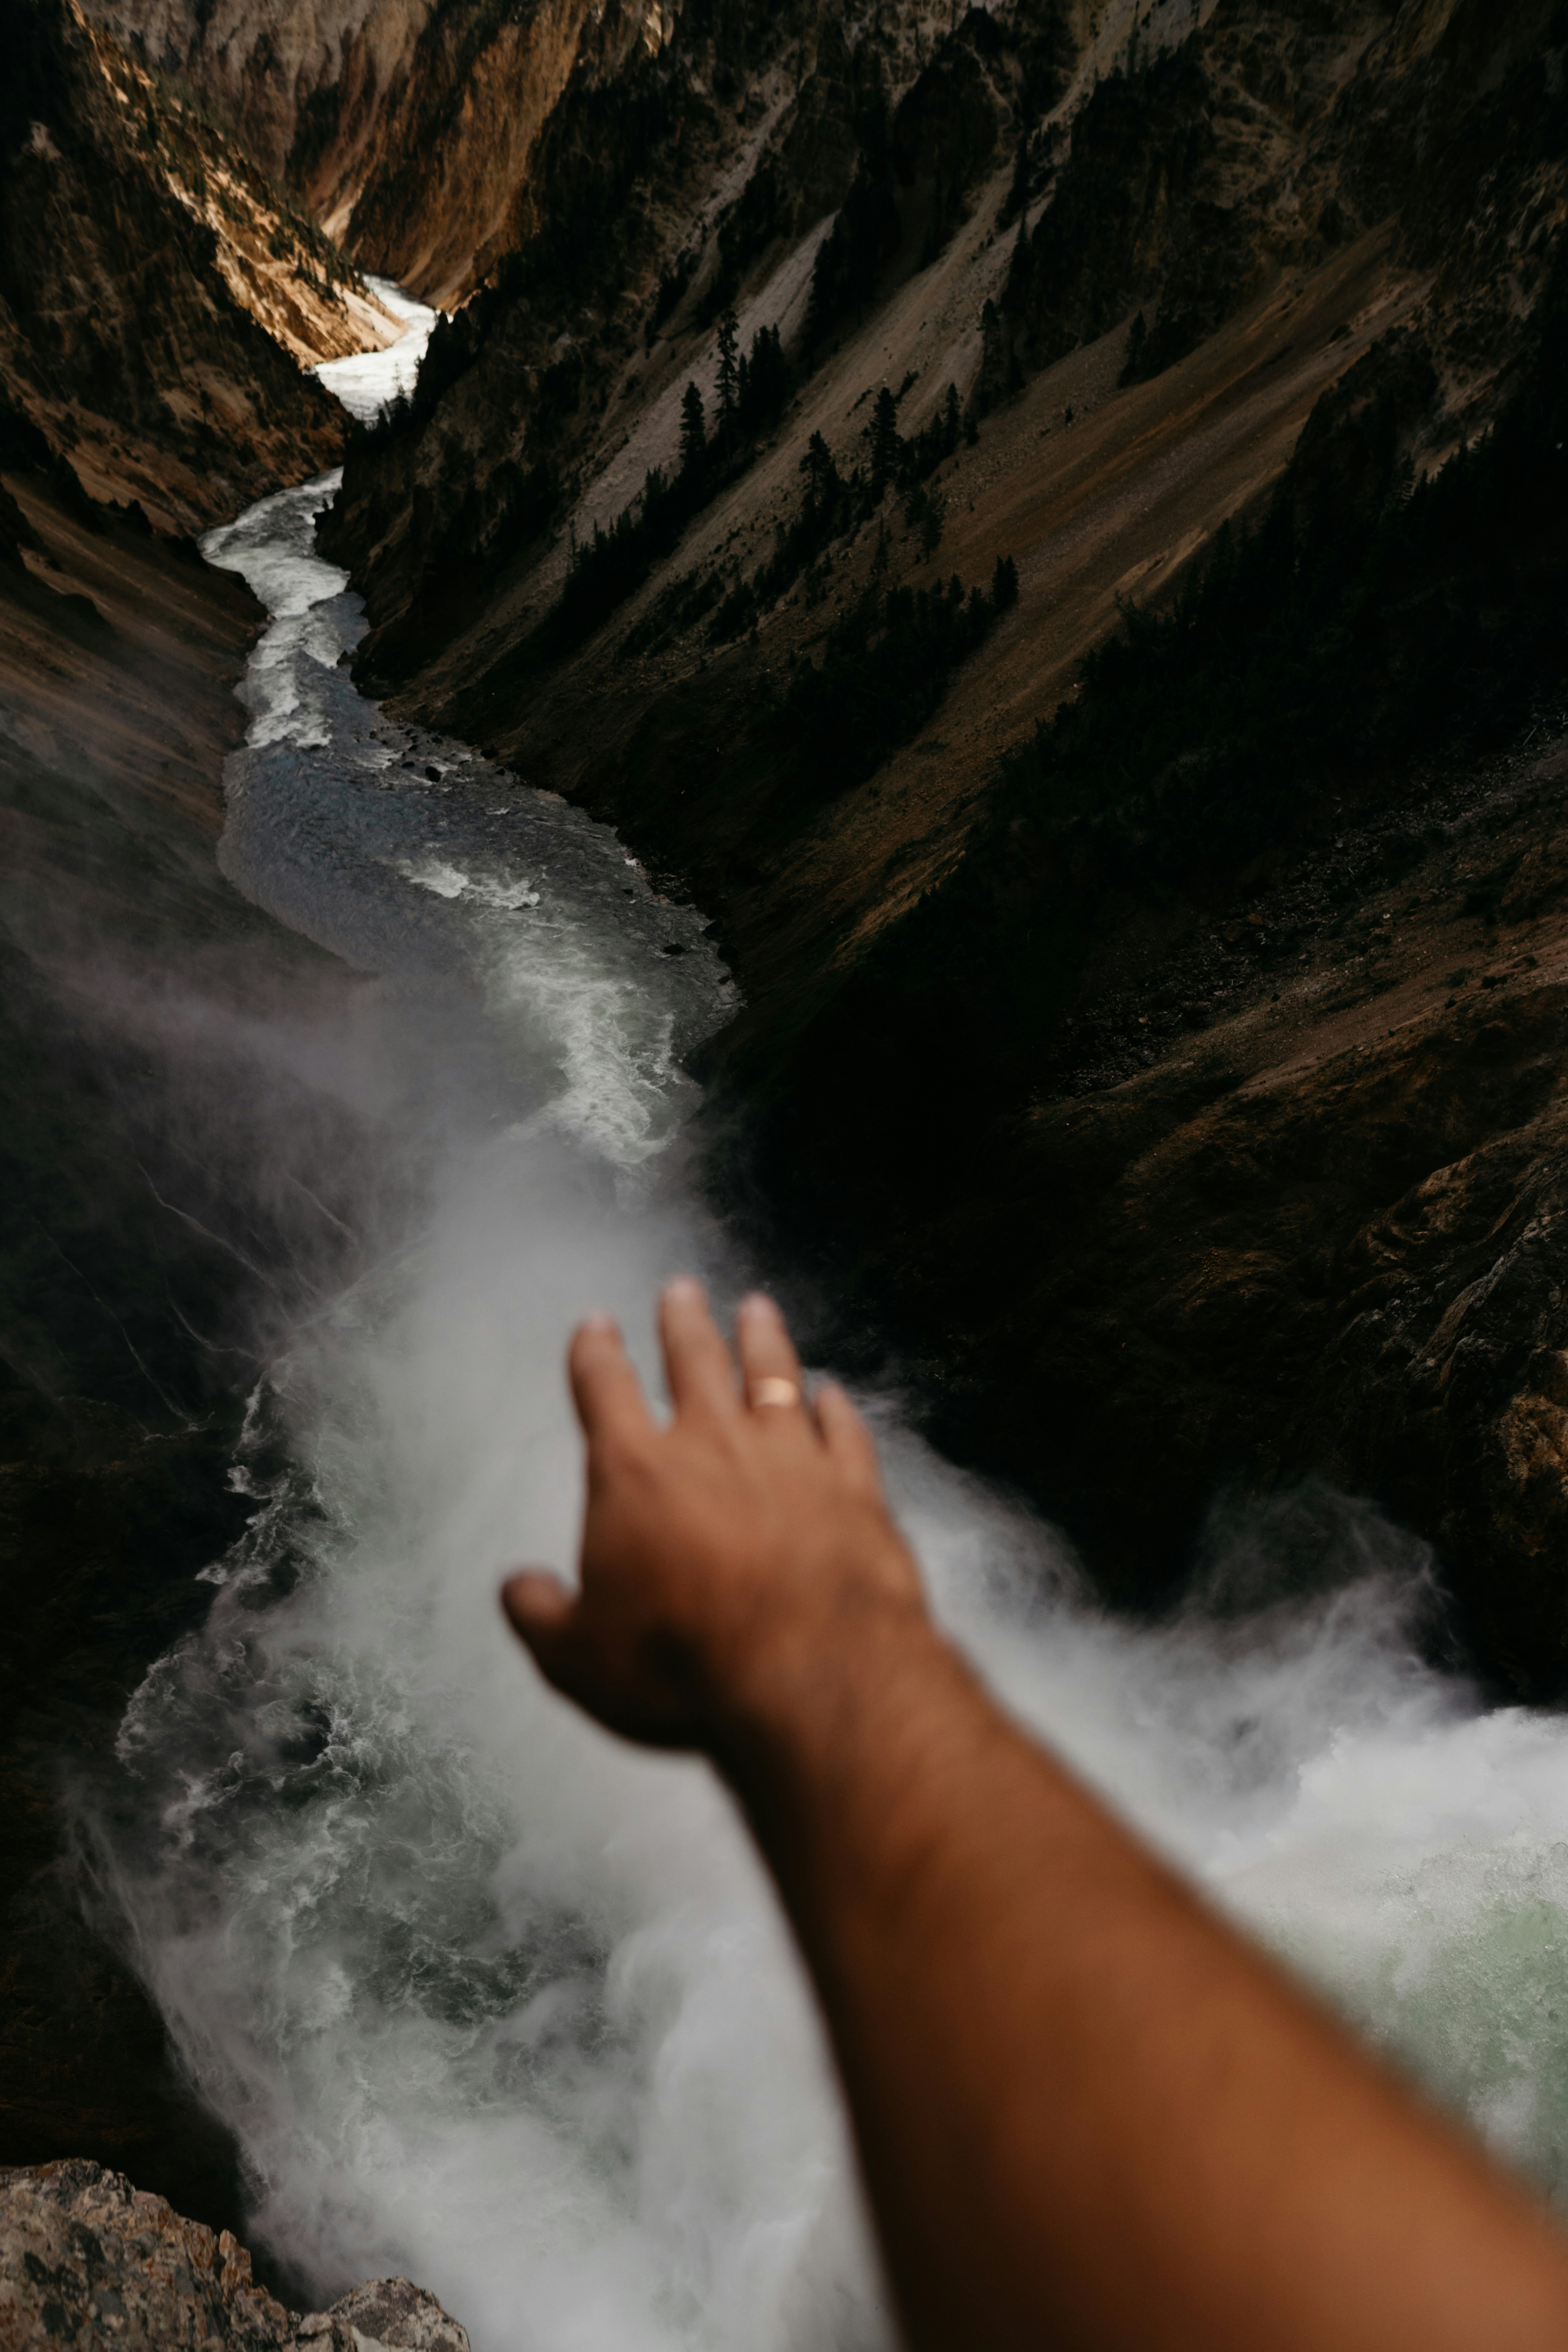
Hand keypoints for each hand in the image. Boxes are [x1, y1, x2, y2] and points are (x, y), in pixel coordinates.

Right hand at [501, 1279, 927, 1752]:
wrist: (811, 1675)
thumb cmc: (687, 1666)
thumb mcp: (578, 1659)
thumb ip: (541, 1615)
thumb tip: (518, 1591)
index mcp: (636, 1473)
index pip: (604, 1391)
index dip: (595, 1354)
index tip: (595, 1327)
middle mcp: (714, 1445)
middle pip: (695, 1361)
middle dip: (682, 1322)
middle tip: (681, 1291)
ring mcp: (792, 1459)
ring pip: (774, 1375)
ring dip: (762, 1339)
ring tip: (757, 1310)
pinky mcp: (856, 1489)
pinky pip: (844, 1431)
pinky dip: (837, 1409)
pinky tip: (835, 1395)